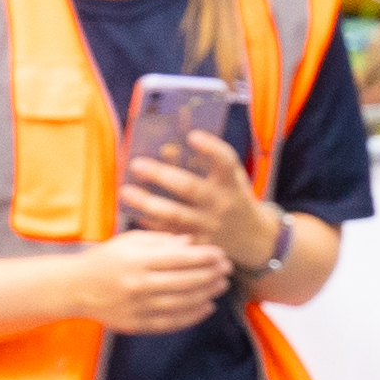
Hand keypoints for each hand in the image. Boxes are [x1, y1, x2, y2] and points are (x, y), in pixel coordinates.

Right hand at [73, 230, 235, 335]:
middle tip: (227, 270)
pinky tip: (206, 307)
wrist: (74, 288)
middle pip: (185, 281)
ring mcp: (138, 307)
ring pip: (183, 303)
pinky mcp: (137, 324)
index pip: (180, 259)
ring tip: (221, 286)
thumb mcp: (129, 241)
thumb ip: (161, 240)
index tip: (220, 254)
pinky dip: (193, 316)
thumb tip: (191, 243)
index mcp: (136, 260)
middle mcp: (138, 284)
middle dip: (211, 275)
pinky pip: (171, 322)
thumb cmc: (105, 259)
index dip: (205, 257)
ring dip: (207, 294)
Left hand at [124, 129, 272, 266]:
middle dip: (161, 175)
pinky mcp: (199, 243)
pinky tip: (135, 212)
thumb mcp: (232, 180)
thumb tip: (167, 147)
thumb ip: (208, 165)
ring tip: (126, 191)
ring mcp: (210, 225)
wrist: (253, 239)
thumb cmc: (234, 199)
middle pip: (190, 188)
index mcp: (232, 183)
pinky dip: (151, 223)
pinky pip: (170, 232)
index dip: (211, 148)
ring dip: (147, 202)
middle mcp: (222, 203)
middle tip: (136, 164)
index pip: (226, 162)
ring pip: (174, 214)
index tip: (192, 135)